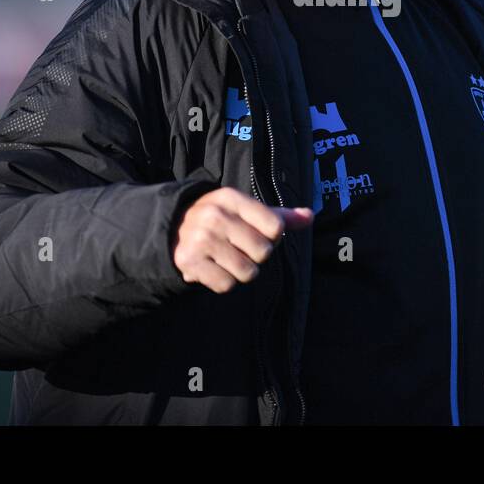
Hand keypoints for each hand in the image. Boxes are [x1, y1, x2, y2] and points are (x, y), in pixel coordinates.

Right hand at [170, 186, 313, 293]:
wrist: (173, 229)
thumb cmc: (220, 219)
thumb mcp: (246, 210)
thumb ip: (280, 215)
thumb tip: (310, 217)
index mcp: (231, 198)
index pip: (276, 227)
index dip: (272, 237)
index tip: (256, 233)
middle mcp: (215, 216)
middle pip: (263, 252)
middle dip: (256, 256)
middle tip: (239, 248)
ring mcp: (201, 239)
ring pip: (247, 272)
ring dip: (242, 271)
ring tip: (227, 258)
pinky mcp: (190, 262)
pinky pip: (226, 285)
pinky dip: (224, 282)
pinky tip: (214, 268)